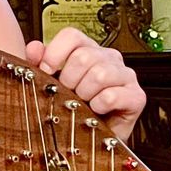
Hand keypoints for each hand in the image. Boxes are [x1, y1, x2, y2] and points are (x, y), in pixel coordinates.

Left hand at [26, 27, 145, 140]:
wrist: (91, 135)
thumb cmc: (71, 104)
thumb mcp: (50, 80)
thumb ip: (39, 61)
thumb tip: (34, 47)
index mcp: (88, 48)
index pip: (72, 35)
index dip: (55, 53)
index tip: (46, 70)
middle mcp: (109, 57)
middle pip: (83, 56)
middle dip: (68, 79)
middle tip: (68, 92)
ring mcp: (125, 75)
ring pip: (99, 74)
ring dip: (84, 93)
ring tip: (82, 102)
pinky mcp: (136, 96)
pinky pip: (112, 96)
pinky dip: (98, 105)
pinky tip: (96, 109)